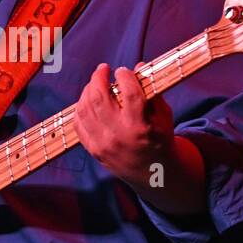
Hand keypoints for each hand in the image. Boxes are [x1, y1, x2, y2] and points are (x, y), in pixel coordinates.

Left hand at [73, 63, 174, 185]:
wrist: (154, 175)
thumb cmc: (160, 140)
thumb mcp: (164, 116)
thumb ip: (151, 92)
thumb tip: (138, 67)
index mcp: (140, 126)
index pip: (129, 93)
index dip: (124, 76)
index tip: (123, 70)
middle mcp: (118, 135)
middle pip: (99, 98)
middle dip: (98, 78)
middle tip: (103, 69)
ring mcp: (103, 144)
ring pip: (85, 109)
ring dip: (87, 91)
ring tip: (95, 83)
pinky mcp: (94, 150)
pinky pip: (79, 124)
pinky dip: (80, 109)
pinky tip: (87, 100)